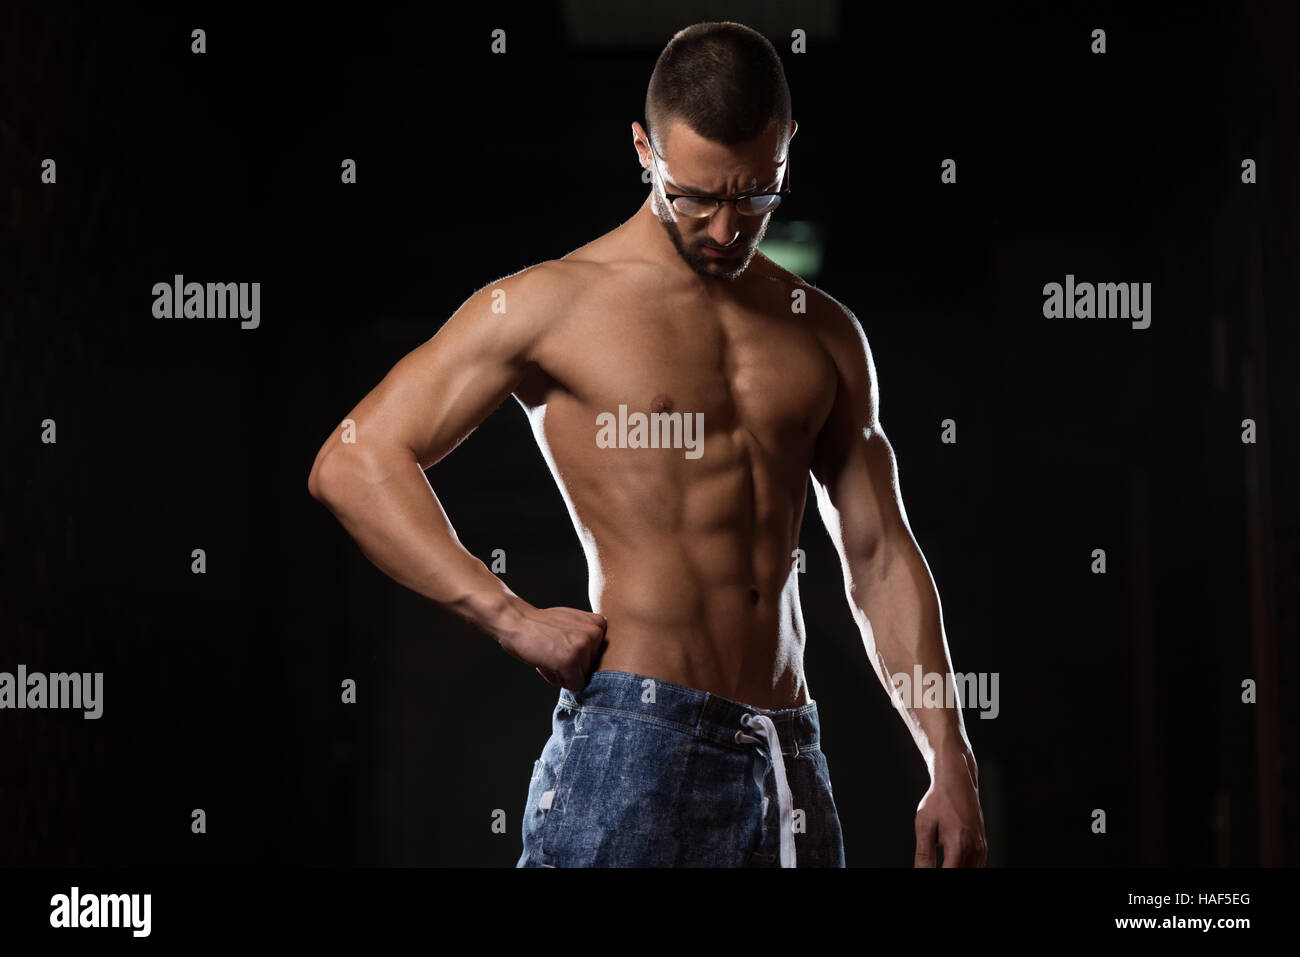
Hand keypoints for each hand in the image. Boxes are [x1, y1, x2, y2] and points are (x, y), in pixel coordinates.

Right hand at [497, 601, 607, 691]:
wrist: (514, 620)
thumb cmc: (540, 624)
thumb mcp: (573, 622)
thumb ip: (589, 636)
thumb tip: (603, 663)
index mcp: (600, 623)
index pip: (599, 656)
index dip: (578, 656)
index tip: (561, 645)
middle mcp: (596, 633)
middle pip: (592, 668)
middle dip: (572, 666)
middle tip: (551, 652)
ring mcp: (584, 647)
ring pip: (583, 677)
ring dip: (564, 673)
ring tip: (548, 656)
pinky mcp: (570, 661)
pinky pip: (574, 686)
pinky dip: (558, 681)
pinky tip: (545, 664)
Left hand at [914, 747, 986, 866]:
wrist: (957, 781)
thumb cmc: (939, 800)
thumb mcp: (924, 825)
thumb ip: (924, 854)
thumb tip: (920, 873)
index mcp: (959, 844)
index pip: (949, 874)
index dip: (936, 876)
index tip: (926, 870)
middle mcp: (974, 849)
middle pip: (962, 874)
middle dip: (947, 871)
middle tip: (931, 863)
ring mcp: (981, 849)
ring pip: (970, 871)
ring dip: (955, 868)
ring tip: (941, 860)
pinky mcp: (983, 847)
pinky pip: (975, 866)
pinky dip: (963, 867)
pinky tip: (950, 861)